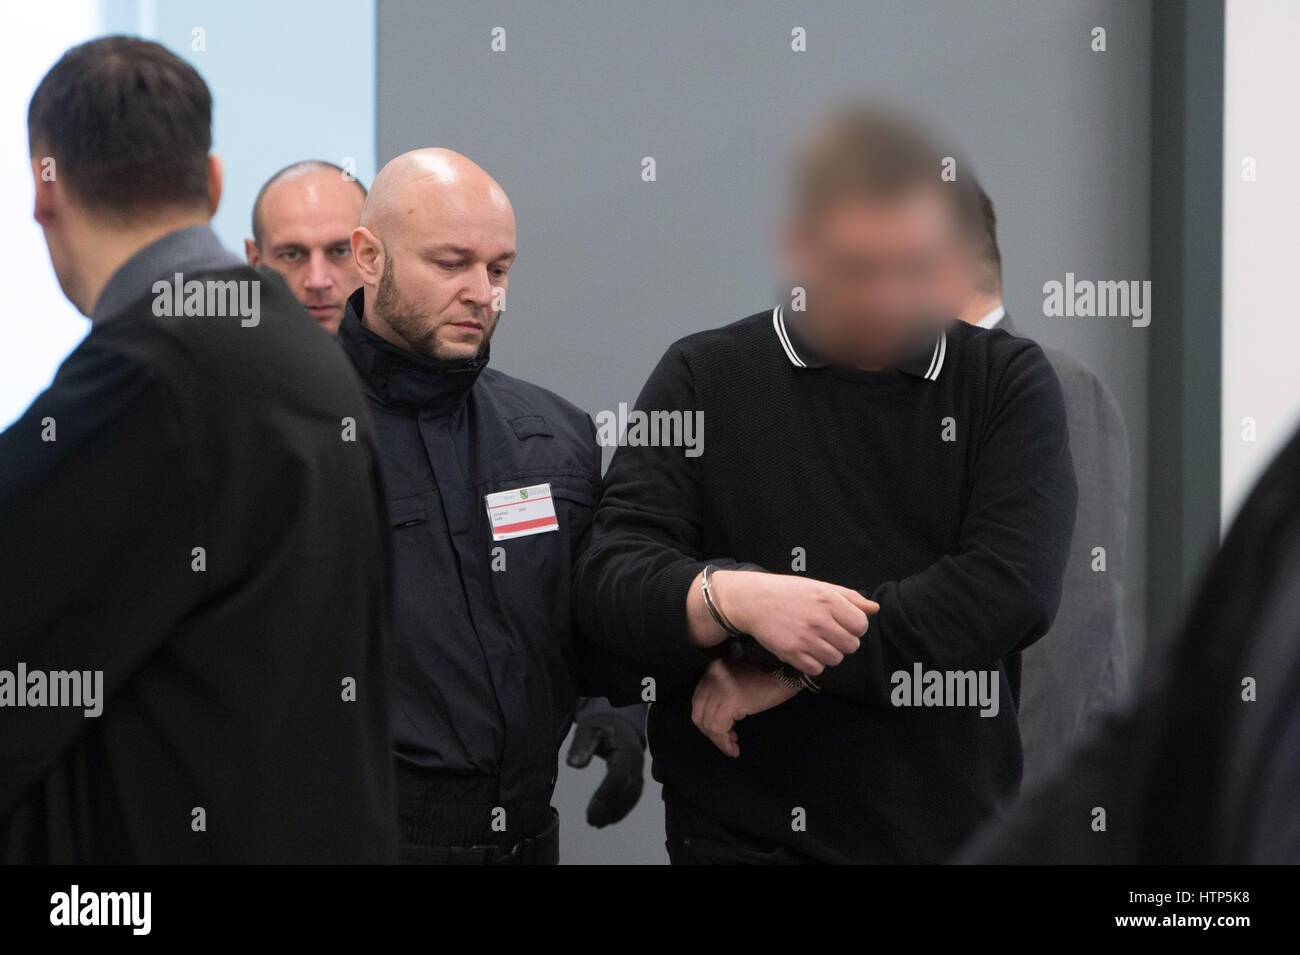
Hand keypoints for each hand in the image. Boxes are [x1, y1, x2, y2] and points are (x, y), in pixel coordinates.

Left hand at [565, 711, 644, 826]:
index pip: (618, 774)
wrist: (618, 722)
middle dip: (611, 807)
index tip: (591, 810)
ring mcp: (639, 768)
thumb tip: (575, 765)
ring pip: (633, 794)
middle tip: (592, 822)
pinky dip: (624, 808)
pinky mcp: (637, 775)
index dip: (606, 793)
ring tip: (597, 824)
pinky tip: (610, 818)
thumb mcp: (587, 730)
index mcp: (624, 747)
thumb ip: (581, 746)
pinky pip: (634, 794)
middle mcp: (636, 759)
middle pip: (628, 787)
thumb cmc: (599, 727)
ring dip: (617, 811)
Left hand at [691, 659, 799, 756]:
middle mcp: (711, 678)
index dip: (706, 719)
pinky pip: (718, 729)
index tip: (721, 731)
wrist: (788, 671)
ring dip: (718, 740)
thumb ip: (724, 691)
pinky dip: (723, 743)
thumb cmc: (771, 676)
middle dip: (709, 731)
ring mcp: (719, 688)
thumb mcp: (739, 680)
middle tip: (725, 740)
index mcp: (712, 670)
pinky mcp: (730, 701)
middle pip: (698, 712)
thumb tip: (720, 716)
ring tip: (732, 747)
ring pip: (707, 723)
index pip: (698, 700)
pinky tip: (734, 749)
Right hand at [710, 571, 877, 674]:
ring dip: (829, 653)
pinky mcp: (791, 653)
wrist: (753, 600)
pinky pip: (817, 669)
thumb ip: (850, 597)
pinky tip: (805, 650)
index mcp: (828, 600)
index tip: (843, 623)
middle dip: (843, 641)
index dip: (855, 627)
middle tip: (828, 633)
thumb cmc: (789, 592)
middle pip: (851, 646)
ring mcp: (805, 638)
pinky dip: (814, 663)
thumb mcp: (820, 586)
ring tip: (816, 641)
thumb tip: (875, 608)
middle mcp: (819, 620)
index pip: (861, 626)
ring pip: (835, 659)